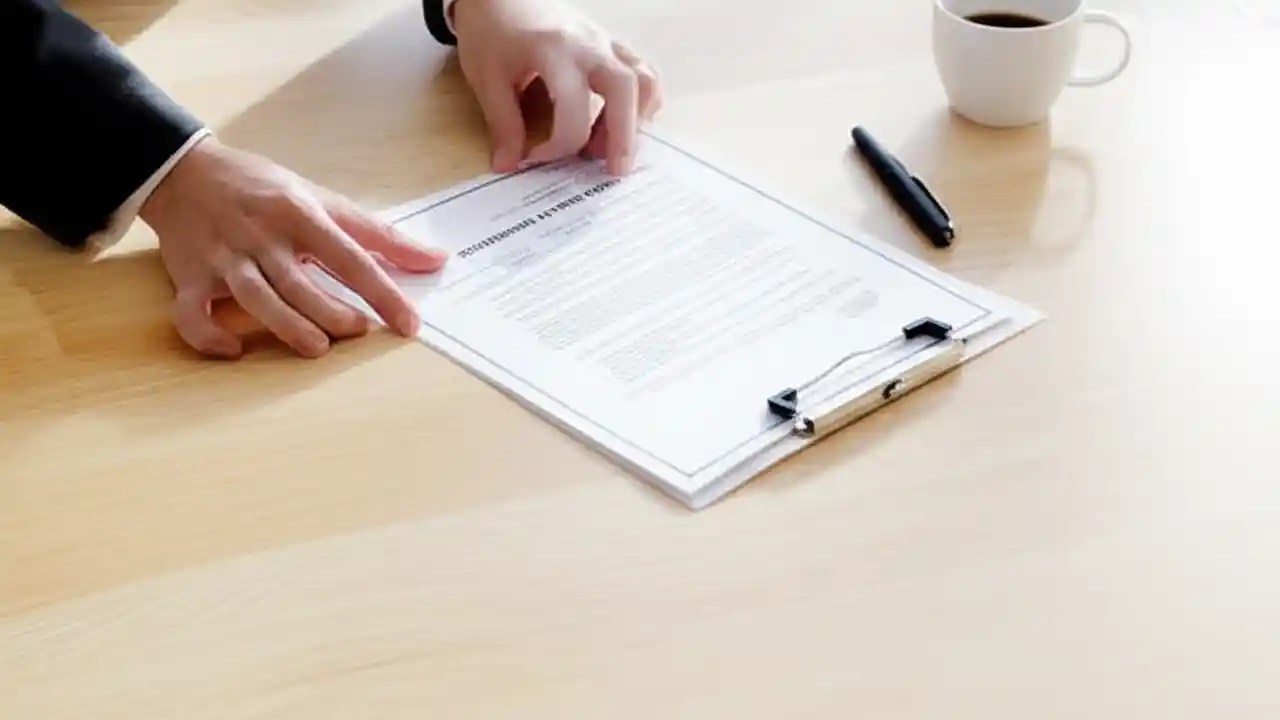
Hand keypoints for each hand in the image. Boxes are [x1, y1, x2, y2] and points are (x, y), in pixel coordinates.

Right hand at [141, 137, 446, 358]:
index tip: (410, 323)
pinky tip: (233, 350)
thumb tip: (437, 260)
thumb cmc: (266, 189)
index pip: (350, 257)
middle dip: (330, 310)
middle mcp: (262, 236)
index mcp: (300, 214)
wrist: (185, 170)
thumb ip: (380, 236)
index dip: (382, 292)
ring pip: (253, 296)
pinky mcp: (189, 276)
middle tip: (360, 331)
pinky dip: (207, 334)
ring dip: (285, 324)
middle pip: (299, 280)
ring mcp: (224, 257)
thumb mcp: (324, 201)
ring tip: (316, 347)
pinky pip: (191, 312)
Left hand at [452, 0, 662, 174]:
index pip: (574, 111)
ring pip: (643, 80)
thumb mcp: (487, 77)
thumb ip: (503, 123)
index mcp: (554, 52)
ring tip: (612, 145)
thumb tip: (508, 164)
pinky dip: (641, 99)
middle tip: (613, 170)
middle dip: (623, 136)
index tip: (537, 158)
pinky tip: (621, 119)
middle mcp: (589, 45)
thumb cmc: (491, 30)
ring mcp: (605, 42)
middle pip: (626, 91)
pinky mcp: (610, 43)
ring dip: (636, 118)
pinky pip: (642, 71)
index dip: (559, 146)